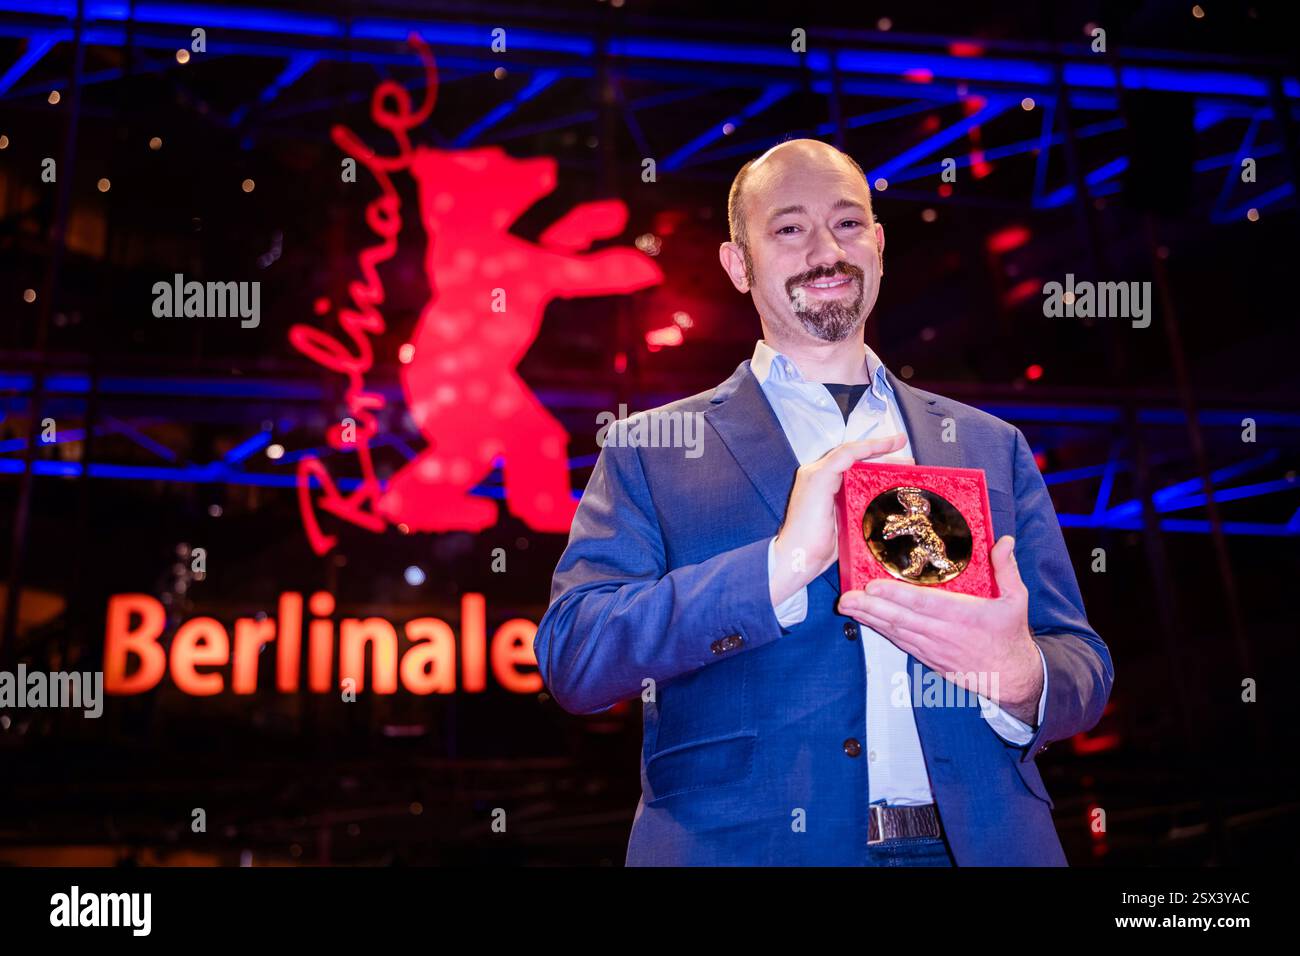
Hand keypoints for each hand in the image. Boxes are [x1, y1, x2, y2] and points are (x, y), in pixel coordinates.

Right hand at [769, 433, 907, 605]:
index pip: (849, 467)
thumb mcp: (844, 524)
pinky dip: (865, 449)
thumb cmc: (817, 549)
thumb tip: (882, 509)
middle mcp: (815, 475)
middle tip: (907, 459)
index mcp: (820, 486)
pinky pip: (845, 455)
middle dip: (881, 454)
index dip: (874, 461)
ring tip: (899, 443)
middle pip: (852, 458)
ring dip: (877, 447)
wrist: (796, 559)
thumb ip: (857, 510)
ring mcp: (814, 474)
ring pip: (850, 452)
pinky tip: (884, 445)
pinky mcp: (817, 477)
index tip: (898, 462)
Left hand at [837, 535, 1043, 722]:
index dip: (896, 597)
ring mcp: (933, 647)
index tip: (873, 587)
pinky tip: (865, 621)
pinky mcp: (928, 657)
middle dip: (870, 608)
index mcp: (964, 616)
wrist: (1011, 677)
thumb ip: (1008, 569)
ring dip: (869, 619)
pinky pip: (900, 642)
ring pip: (895, 632)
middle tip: (845, 598)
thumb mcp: (1017, 599)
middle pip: (901, 619)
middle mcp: (944, 633)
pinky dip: (881, 632)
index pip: (924, 604)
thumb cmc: (1011, 635)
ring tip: (847, 606)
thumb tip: (1004, 540)